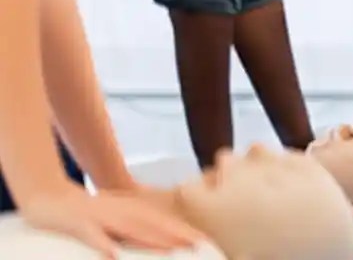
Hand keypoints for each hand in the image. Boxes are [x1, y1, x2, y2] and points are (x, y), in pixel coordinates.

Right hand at [20, 181, 205, 257]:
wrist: (50, 197)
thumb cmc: (88, 213)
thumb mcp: (115, 217)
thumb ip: (136, 226)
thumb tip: (161, 240)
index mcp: (129, 211)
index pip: (161, 222)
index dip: (183, 231)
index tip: (205, 242)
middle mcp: (119, 212)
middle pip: (152, 225)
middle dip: (176, 235)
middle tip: (199, 245)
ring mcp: (100, 217)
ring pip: (129, 230)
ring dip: (151, 240)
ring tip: (172, 250)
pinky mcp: (79, 224)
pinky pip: (92, 236)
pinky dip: (103, 244)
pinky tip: (113, 256)